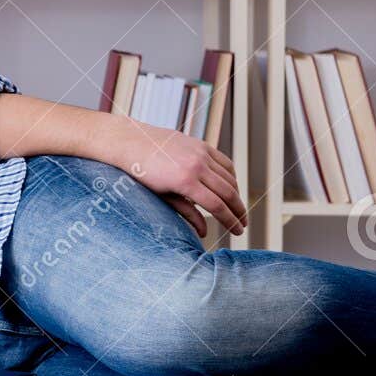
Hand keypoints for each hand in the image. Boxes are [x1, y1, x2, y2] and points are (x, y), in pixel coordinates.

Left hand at [111, 119, 246, 237]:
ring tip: (238, 209)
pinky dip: (231, 176)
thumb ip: (187, 214)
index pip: (217, 206)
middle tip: (243, 225)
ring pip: (229, 178)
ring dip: (237, 195)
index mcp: (185, 182)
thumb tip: (205, 233)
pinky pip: (224, 162)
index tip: (237, 232)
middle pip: (228, 193)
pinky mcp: (202, 145)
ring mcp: (201, 153)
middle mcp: (197, 165)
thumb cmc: (143, 174)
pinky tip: (231, 187)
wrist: (133, 142)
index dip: (230, 221)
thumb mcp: (163, 197)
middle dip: (238, 211)